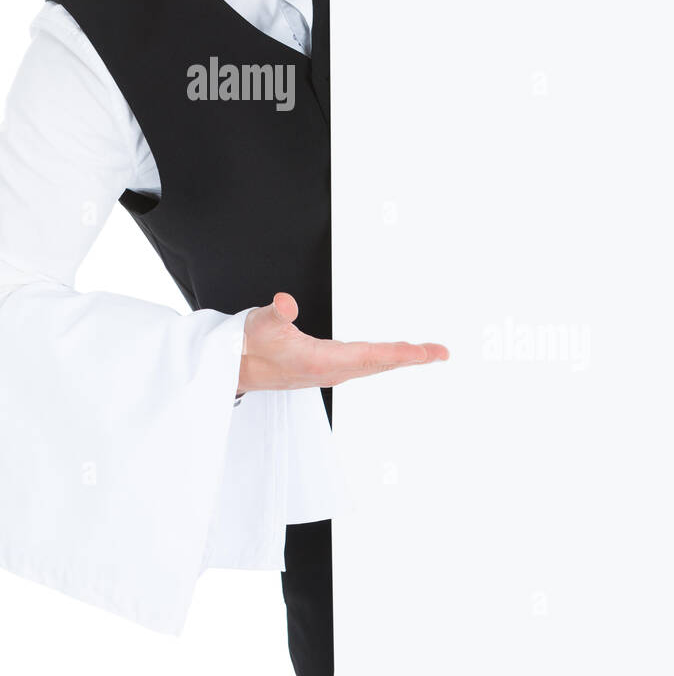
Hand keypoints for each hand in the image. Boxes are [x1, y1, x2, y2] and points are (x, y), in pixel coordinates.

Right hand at [237, 292, 448, 393]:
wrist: (234, 368)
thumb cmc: (247, 345)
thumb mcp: (259, 324)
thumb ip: (275, 313)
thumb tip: (287, 303)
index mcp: (320, 361)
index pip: (369, 356)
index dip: (400, 353)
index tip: (426, 353)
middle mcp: (330, 370)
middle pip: (379, 363)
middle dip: (411, 357)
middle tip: (441, 352)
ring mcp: (329, 372)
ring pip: (373, 365)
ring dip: (399, 358)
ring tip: (425, 353)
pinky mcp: (325, 369)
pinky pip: (364, 365)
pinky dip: (383, 358)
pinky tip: (390, 356)